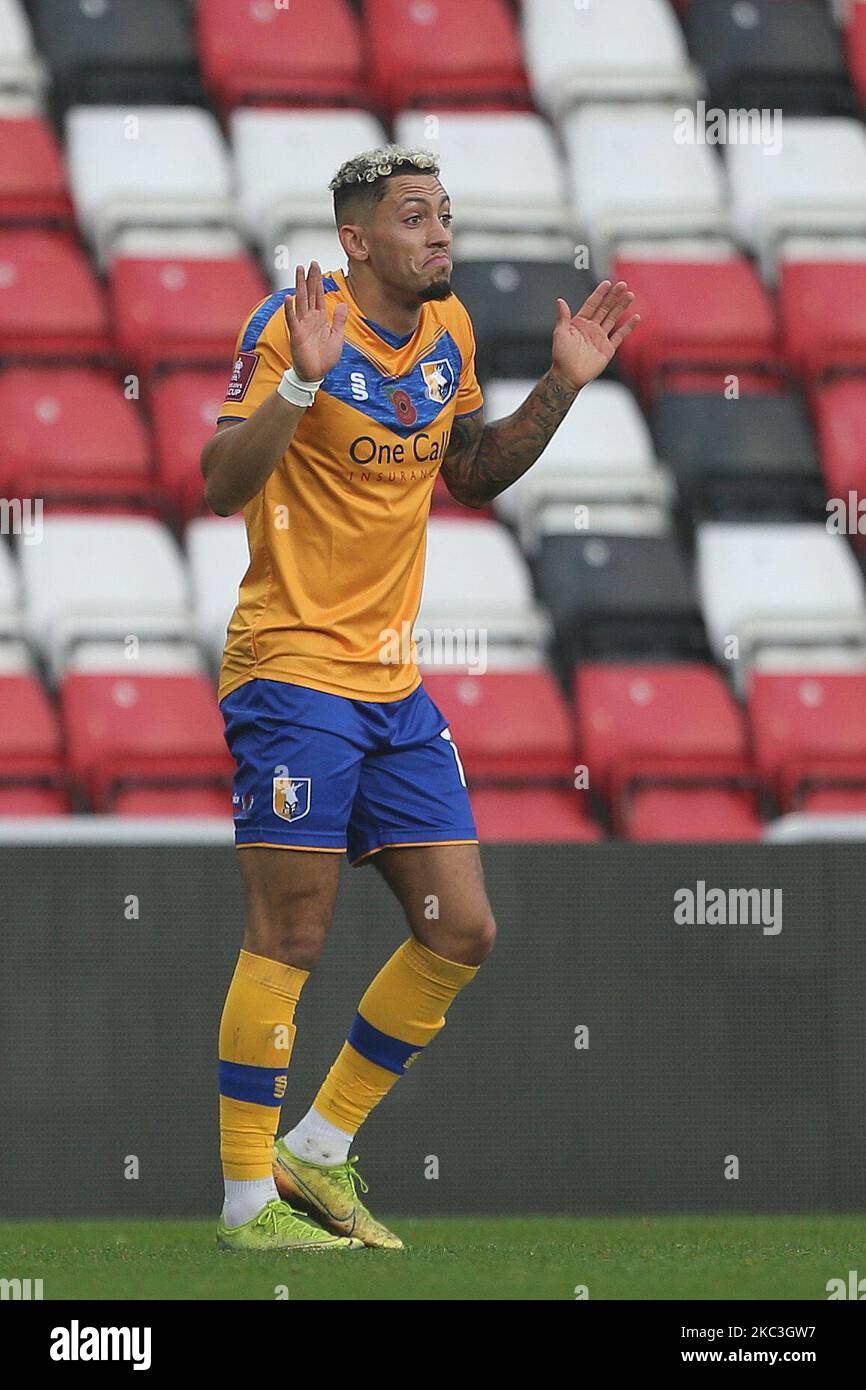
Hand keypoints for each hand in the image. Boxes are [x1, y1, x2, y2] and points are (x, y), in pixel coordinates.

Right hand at [284, 261, 348, 380]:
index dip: (318, 281)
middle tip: (310, 263)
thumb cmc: (325, 357)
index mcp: (320, 318)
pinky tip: (288, 297)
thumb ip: (339, 320)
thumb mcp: (337, 337)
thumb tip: (343, 304)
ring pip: (301, 301)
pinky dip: (290, 309)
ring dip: (299, 286)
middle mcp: (310, 318)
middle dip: (310, 278)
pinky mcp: (296, 334)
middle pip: (310, 294)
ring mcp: (302, 325)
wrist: (316, 374)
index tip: (316, 266)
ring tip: (299, 271)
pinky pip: (292, 319)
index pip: (318, 295)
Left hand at [550, 280, 640, 391]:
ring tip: (630, 295)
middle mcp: (591, 328)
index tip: (607, 283)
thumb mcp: (560, 334)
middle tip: (622, 284)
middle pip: (605, 308)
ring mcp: (600, 337)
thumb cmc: (561, 356)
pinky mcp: (608, 348)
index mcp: (579, 322)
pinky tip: (635, 317)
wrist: (569, 376)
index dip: (599, 293)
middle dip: (613, 296)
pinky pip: (620, 335)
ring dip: (621, 307)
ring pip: (613, 318)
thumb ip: (563, 317)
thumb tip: (560, 301)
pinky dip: (628, 327)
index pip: (592, 304)